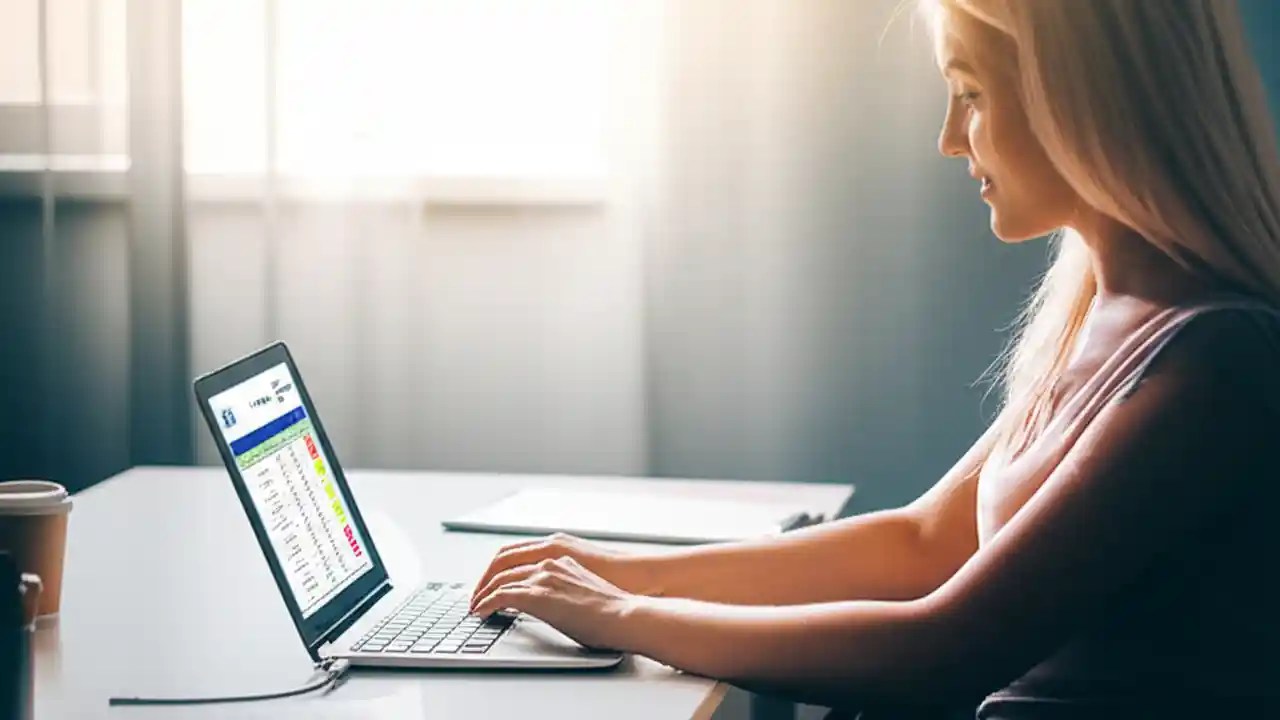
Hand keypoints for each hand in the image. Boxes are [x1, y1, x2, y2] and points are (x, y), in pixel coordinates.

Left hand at [471, 555, 638, 650]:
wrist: (627, 611)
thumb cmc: (615, 602)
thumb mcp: (586, 580)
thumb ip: (566, 580)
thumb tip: (559, 597)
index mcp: (560, 550)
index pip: (517, 551)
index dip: (499, 566)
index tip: (491, 580)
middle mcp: (548, 557)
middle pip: (502, 561)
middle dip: (484, 579)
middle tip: (476, 595)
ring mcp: (543, 575)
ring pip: (499, 578)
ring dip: (482, 593)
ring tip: (475, 607)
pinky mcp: (539, 595)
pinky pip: (501, 596)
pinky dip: (486, 604)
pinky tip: (481, 613)